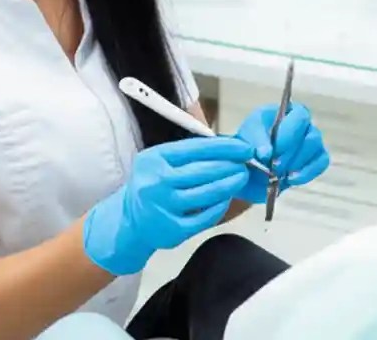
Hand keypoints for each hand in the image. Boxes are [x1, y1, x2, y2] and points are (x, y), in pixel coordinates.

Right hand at [83, 136, 253, 275]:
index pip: (196, 149)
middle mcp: (156, 182)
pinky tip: (227, 197)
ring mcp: (164, 208)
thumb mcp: (161, 160)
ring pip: (207, 194)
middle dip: (230, 165)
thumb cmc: (153, 183)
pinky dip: (220, 206)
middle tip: (247, 163)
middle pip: (203, 171)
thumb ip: (189, 153)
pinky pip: (205, 217)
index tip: (244, 147)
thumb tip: (229, 146)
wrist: (129, 220)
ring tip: (242, 177)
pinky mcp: (173, 230)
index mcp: (154, 159)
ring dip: (230, 184)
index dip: (225, 148)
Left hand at [232, 103, 329, 203]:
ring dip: (298, 163)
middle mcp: (304, 125)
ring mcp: (312, 142)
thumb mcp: (246, 138)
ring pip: (316, 148)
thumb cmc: (249, 144)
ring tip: (279, 174)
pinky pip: (321, 163)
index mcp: (287, 112)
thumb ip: (257, 142)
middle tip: (274, 166)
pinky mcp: (316, 159)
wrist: (250, 167)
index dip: (290, 133)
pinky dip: (307, 173)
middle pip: (311, 134)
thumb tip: (267, 153)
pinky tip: (291, 179)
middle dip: (292, 153)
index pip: (300, 116)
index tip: (274, 150)